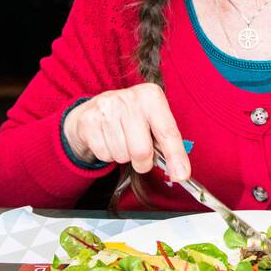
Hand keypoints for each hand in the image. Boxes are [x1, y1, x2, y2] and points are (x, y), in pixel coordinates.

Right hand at [63, 83, 190, 179]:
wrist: (95, 108)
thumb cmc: (132, 117)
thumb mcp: (153, 120)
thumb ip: (167, 142)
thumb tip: (180, 171)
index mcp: (151, 96)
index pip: (167, 132)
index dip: (176, 156)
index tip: (181, 175)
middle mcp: (129, 99)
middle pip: (142, 151)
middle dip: (143, 162)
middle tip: (141, 154)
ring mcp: (106, 109)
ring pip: (122, 155)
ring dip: (124, 156)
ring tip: (121, 140)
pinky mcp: (89, 121)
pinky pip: (104, 155)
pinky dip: (108, 154)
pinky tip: (108, 139)